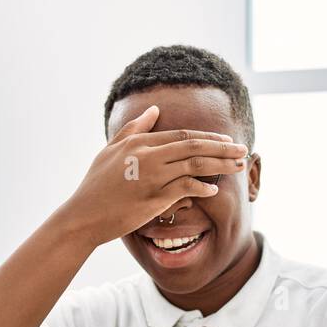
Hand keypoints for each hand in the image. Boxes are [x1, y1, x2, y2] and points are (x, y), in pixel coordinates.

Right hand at [60, 105, 249, 246]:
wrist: (83, 216)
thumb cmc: (96, 186)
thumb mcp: (111, 150)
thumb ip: (134, 128)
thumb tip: (155, 110)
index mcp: (140, 142)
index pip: (183, 135)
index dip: (209, 137)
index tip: (227, 142)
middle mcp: (148, 155)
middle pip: (194, 146)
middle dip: (223, 148)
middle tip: (243, 150)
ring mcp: (152, 177)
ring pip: (194, 165)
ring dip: (220, 165)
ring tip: (239, 167)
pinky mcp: (153, 198)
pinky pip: (185, 189)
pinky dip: (201, 187)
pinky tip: (213, 189)